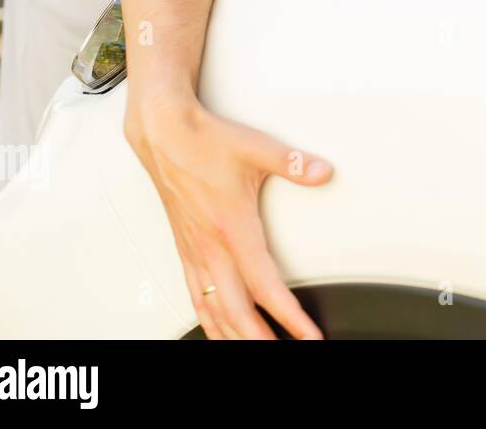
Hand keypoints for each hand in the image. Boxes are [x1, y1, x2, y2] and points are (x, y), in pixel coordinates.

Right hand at [123, 91, 333, 338]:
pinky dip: (209, 321)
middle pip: (237, 313)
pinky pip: (196, 297)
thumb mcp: (256, 147)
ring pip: (213, 311)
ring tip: (259, 349)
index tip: (309, 337)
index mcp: (231, 229)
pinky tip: (219, 330)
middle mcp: (209, 248)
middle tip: (290, 352)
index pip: (265, 287)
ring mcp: (193, 251)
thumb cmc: (205, 140)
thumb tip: (322, 171)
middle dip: (263, 341)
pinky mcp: (184, 248)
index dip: (290, 317)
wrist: (163, 132)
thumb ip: (293, 162)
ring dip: (234, 337)